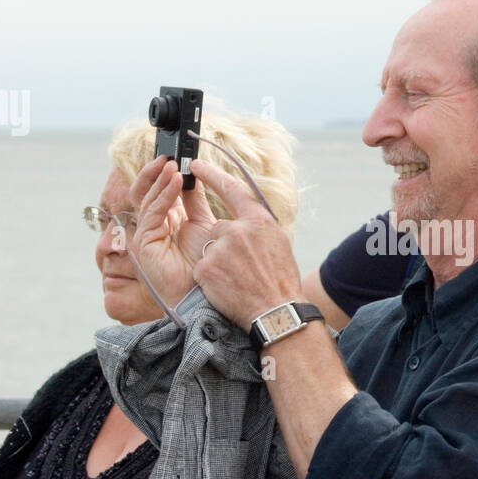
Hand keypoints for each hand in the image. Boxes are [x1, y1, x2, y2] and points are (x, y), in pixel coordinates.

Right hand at [128, 155, 217, 306]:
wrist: (206, 293)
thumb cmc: (206, 264)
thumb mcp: (204, 224)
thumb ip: (196, 202)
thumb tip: (195, 175)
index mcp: (167, 220)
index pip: (159, 190)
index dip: (165, 173)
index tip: (179, 157)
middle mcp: (154, 225)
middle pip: (146, 191)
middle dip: (157, 172)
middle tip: (171, 157)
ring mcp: (147, 234)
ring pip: (147, 198)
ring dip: (161, 179)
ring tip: (175, 166)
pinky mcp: (144, 243)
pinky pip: (152, 213)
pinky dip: (164, 195)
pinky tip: (177, 183)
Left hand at [189, 159, 302, 330]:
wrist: (276, 313)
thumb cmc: (281, 281)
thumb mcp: (277, 243)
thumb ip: (256, 227)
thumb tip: (242, 221)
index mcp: (258, 220)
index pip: (231, 189)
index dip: (212, 175)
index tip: (196, 165)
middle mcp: (238, 229)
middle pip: (219, 228)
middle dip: (226, 245)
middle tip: (244, 267)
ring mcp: (220, 249)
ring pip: (210, 248)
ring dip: (219, 262)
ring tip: (238, 280)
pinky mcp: (206, 268)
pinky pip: (203, 268)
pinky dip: (212, 279)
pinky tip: (228, 289)